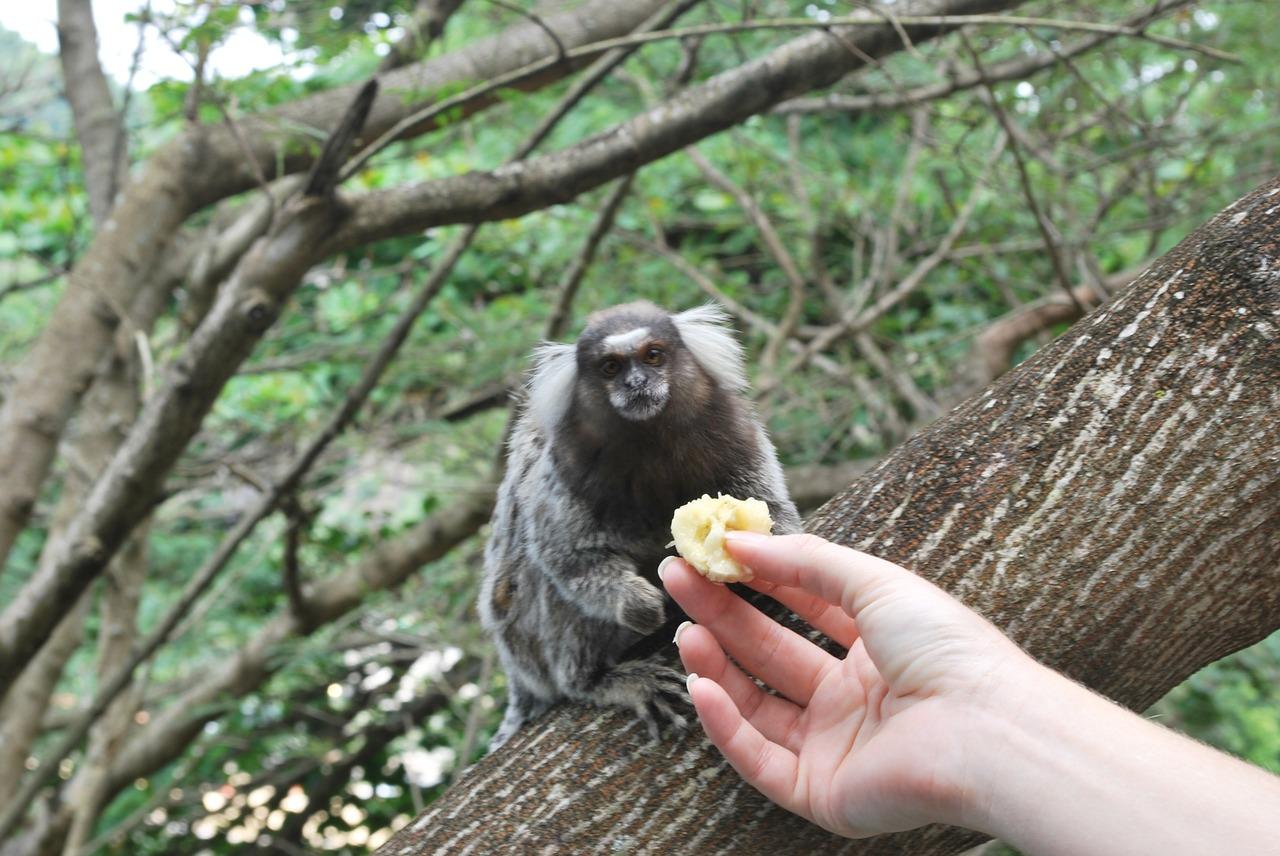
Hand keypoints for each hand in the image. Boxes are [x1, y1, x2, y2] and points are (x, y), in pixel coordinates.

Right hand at [660, 532, 1035, 837]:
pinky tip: (702, 686)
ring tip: (686, 632)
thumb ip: (802, 562)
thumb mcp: (874, 583)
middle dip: (722, 616)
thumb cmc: (946, 649)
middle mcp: (851, 700)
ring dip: (717, 668)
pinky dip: (727, 726)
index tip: (709, 552)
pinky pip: (760, 761)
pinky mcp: (822, 792)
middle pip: (769, 654)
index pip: (800, 610)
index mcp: (874, 650)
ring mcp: (835, 747)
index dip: (754, 581)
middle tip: (677, 579)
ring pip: (757, 707)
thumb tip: (736, 541)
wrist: (985, 728)